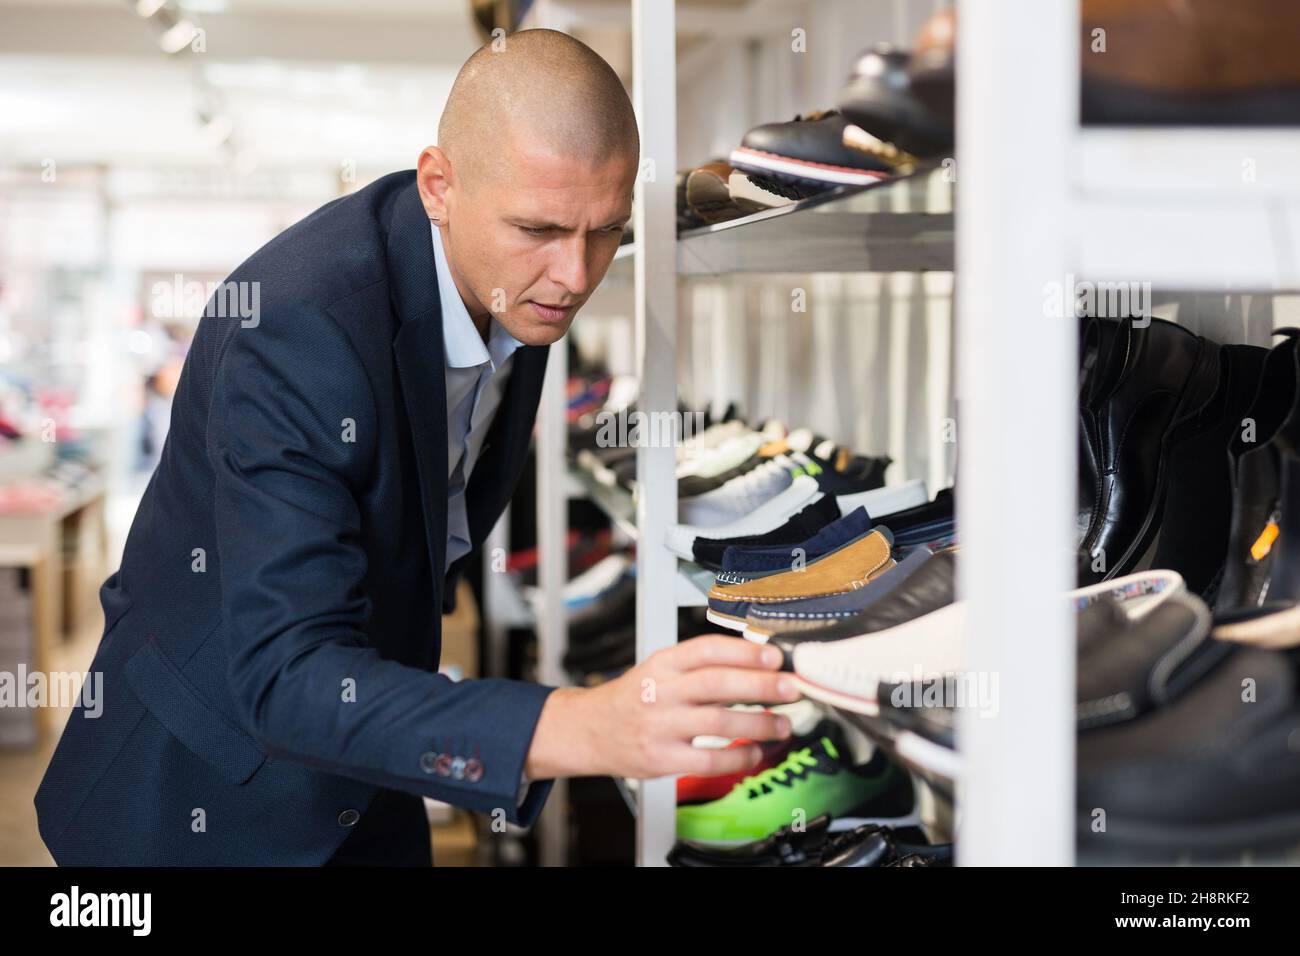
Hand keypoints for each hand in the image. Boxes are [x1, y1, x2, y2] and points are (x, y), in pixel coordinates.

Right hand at [524, 635, 800, 780]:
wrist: (590, 731)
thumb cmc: (634, 698)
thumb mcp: (660, 669)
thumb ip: (701, 666)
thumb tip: (758, 662)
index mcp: (661, 663)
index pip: (705, 650)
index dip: (743, 651)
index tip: (774, 655)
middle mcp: (660, 692)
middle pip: (715, 684)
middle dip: (759, 685)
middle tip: (790, 688)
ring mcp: (660, 727)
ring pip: (716, 723)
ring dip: (757, 723)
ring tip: (782, 724)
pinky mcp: (661, 759)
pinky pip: (707, 760)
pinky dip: (737, 758)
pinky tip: (755, 752)